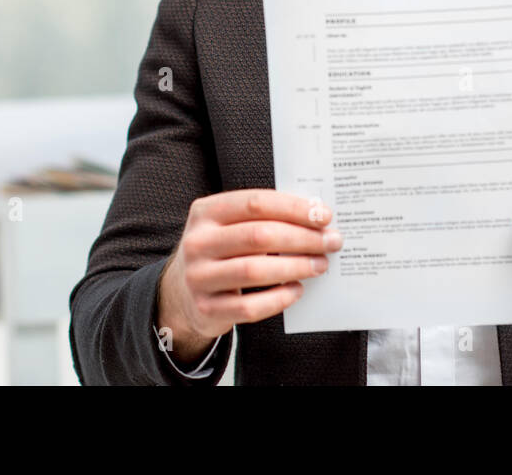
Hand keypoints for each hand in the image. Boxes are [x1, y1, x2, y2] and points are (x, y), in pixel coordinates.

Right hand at [157, 189, 341, 363]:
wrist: (180, 291)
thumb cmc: (219, 250)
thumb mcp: (228, 224)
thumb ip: (262, 217)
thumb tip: (315, 217)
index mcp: (206, 212)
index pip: (256, 203)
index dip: (294, 208)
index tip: (324, 216)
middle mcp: (198, 242)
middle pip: (259, 236)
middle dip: (303, 238)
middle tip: (331, 242)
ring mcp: (199, 277)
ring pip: (255, 270)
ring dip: (296, 266)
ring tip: (320, 264)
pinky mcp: (206, 309)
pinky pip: (250, 306)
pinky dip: (280, 298)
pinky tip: (297, 289)